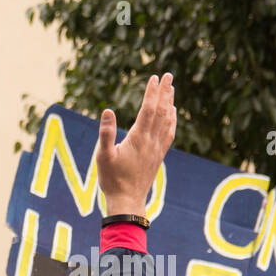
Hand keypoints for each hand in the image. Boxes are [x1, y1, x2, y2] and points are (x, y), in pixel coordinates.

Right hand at [95, 73, 175, 217]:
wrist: (128, 200)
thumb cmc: (112, 179)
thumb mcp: (103, 156)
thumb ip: (105, 133)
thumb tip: (107, 110)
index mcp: (138, 138)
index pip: (148, 109)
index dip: (152, 92)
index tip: (155, 77)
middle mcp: (151, 140)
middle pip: (161, 111)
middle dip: (165, 92)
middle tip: (168, 75)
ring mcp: (157, 148)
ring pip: (167, 120)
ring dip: (170, 103)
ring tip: (171, 89)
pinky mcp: (158, 155)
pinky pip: (169, 132)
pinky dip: (172, 119)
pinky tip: (172, 114)